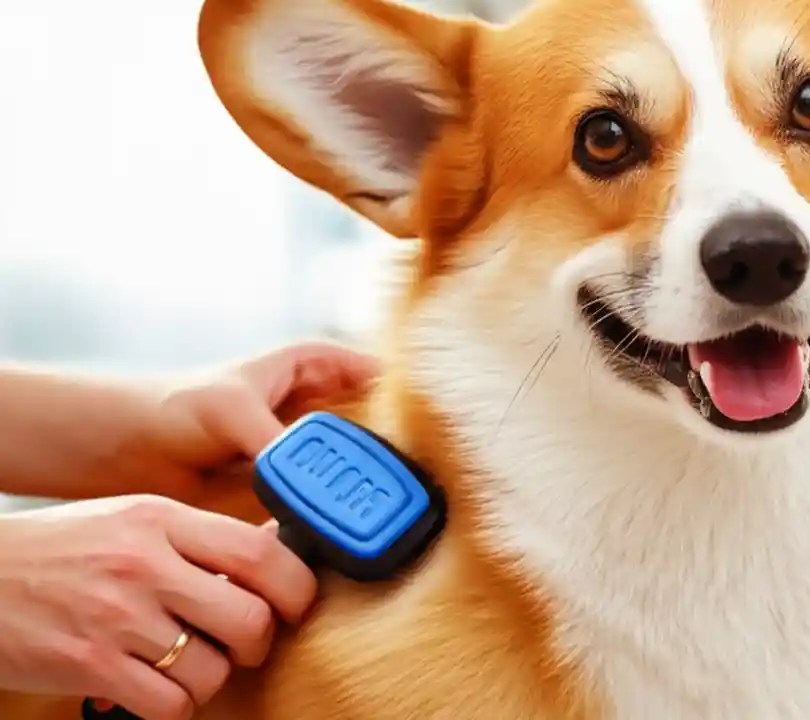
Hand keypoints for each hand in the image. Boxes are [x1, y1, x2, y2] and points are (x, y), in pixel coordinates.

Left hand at [0, 340, 379, 501]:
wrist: (121, 450)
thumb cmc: (171, 406)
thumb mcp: (231, 410)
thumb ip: (276, 443)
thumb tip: (312, 486)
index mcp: (315, 366)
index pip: (378, 373)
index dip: (409, 394)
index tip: (437, 423)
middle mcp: (319, 408)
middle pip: (377, 428)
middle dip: (394, 454)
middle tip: (417, 482)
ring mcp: (306, 453)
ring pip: (354, 470)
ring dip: (365, 492)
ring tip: (388, 513)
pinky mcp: (289, 494)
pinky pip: (325, 506)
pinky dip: (335, 520)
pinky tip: (349, 534)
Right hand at [0, 495, 315, 719]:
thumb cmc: (63, 548)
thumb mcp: (135, 519)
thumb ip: (203, 536)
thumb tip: (279, 546)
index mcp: (161, 520)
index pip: (260, 554)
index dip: (297, 587)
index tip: (296, 603)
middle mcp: (144, 565)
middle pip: (249, 619)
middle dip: (257, 642)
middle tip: (240, 642)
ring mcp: (116, 617)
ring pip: (213, 670)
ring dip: (211, 677)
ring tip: (186, 662)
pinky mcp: (89, 665)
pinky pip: (170, 704)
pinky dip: (174, 704)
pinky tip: (155, 685)